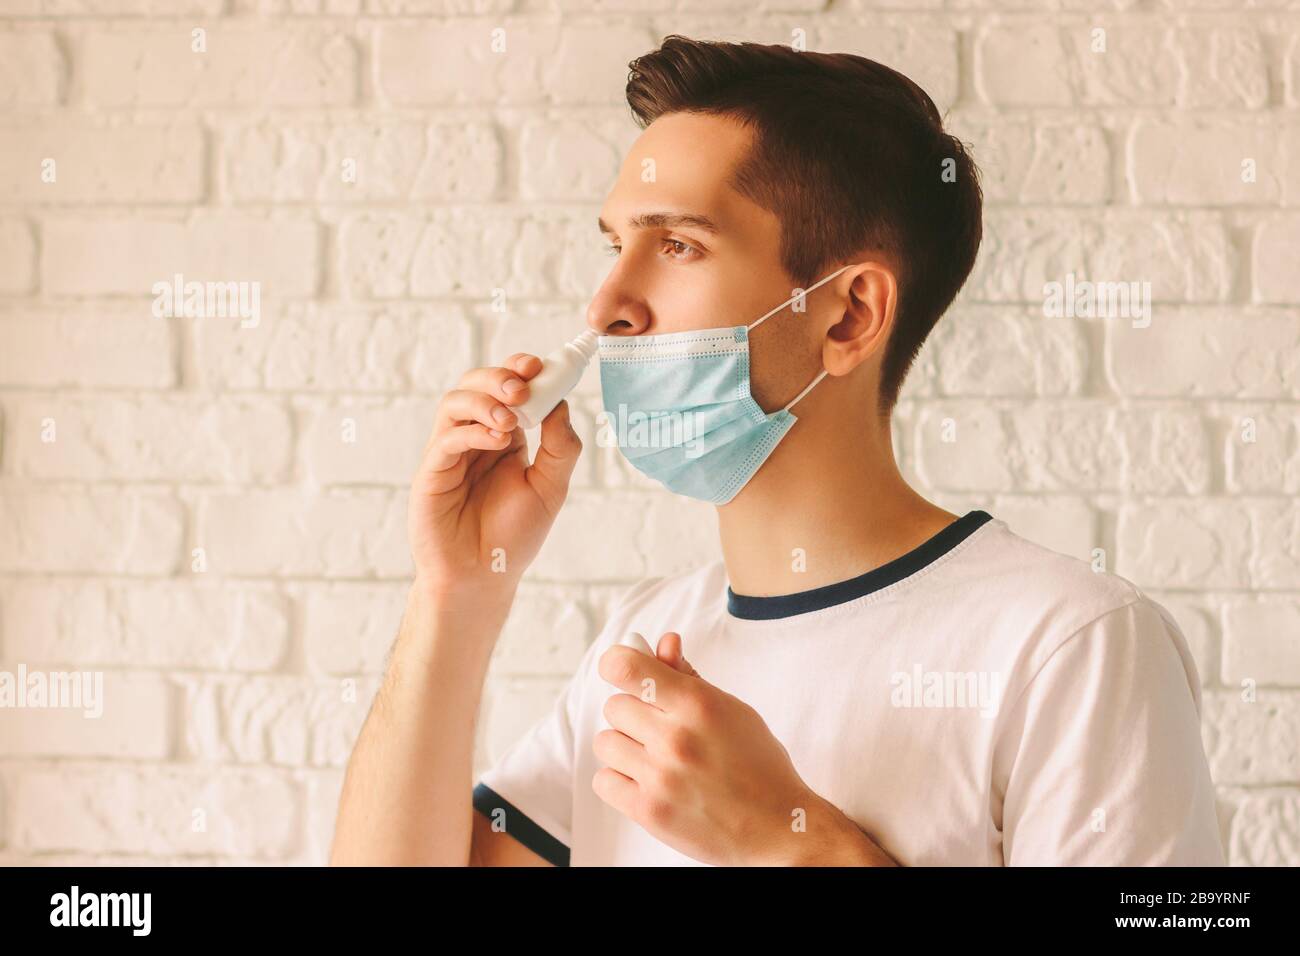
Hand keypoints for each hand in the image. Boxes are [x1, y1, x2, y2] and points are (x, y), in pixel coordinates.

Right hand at [408, 353, 581, 600]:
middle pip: (475, 385)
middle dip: (500, 377)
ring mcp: (449, 452)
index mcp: (503, 437)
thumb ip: (560, 447)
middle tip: (523, 387)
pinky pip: (446, 438)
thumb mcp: (550, 488)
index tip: (540, 366)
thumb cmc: (514, 536)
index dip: (520, 370)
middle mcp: (473, 438)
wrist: (483, 578)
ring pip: (454, 402)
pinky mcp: (432, 472)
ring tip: (511, 419)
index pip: (506, 388)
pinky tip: (497, 441)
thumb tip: (561, 403)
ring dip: (485, 401)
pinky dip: (472, 431)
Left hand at [593, 632, 887, 865]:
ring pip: (605, 742)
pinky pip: (603, 781)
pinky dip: (619, 781)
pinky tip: (645, 781)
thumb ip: (689, 677)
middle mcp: (675, 737)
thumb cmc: (758, 765)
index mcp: (697, 704)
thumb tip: (662, 643)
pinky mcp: (649, 811)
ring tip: (653, 758)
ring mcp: (660, 776)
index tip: (620, 670)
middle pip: (615, 706)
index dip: (617, 664)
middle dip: (633, 714)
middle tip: (659, 729)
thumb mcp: (731, 711)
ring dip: (625, 748)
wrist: (778, 827)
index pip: (627, 667)